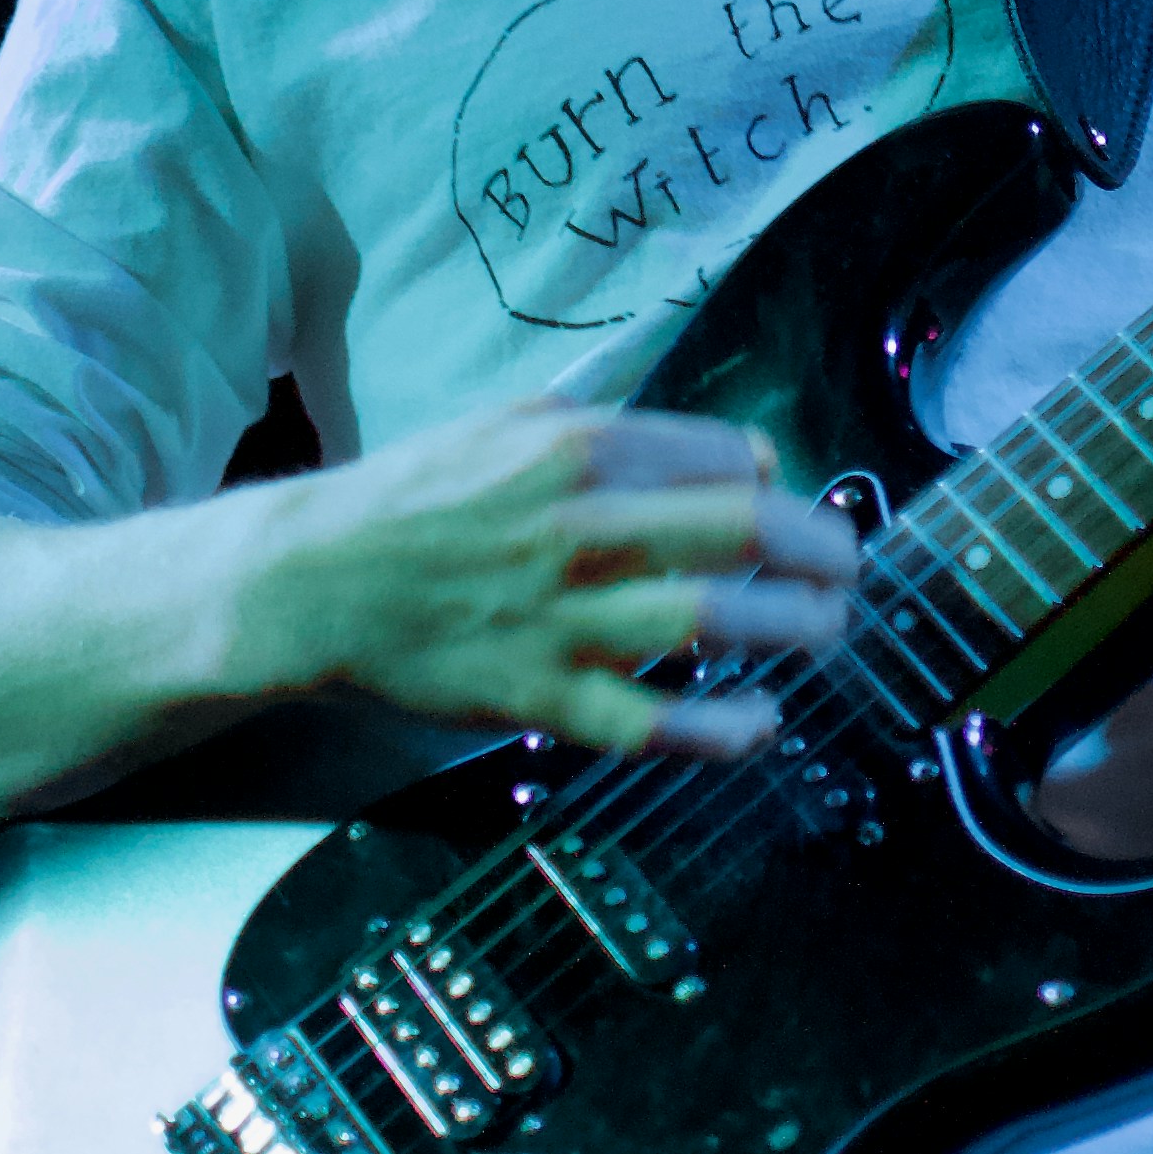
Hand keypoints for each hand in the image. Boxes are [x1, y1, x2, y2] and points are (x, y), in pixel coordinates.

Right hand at [246, 401, 857, 760]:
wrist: (309, 583)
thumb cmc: (414, 501)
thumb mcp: (512, 424)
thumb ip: (623, 428)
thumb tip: (742, 453)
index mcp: (578, 449)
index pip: (725, 458)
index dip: (779, 484)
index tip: (794, 508)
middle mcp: (580, 526)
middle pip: (742, 530)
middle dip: (820, 550)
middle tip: (843, 567)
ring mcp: (563, 617)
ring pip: (714, 623)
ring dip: (793, 629)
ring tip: (824, 630)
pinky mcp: (540, 696)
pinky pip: (652, 723)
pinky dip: (720, 729)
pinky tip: (761, 724)